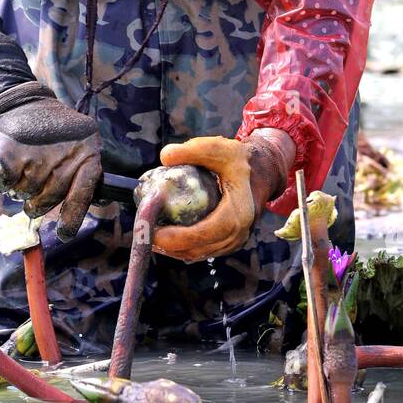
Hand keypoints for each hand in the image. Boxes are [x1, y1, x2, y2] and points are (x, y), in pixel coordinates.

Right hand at [0, 98, 101, 239]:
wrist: (22, 101)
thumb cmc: (52, 130)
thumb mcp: (78, 144)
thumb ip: (83, 173)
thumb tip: (86, 207)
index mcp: (86, 151)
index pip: (83, 192)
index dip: (73, 216)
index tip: (64, 234)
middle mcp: (64, 152)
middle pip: (50, 197)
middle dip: (40, 201)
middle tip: (34, 192)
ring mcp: (37, 153)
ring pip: (27, 193)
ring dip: (22, 189)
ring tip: (24, 168)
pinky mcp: (11, 152)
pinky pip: (8, 183)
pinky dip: (5, 180)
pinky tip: (10, 165)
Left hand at [153, 129, 295, 262]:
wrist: (260, 174)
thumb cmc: (239, 161)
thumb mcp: (221, 148)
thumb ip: (194, 149)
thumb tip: (165, 156)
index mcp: (238, 213)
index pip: (205, 233)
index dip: (179, 238)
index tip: (155, 233)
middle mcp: (238, 233)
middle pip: (198, 249)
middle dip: (169, 246)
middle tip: (143, 234)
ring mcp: (233, 241)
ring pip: (198, 254)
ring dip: (173, 250)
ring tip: (149, 236)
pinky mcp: (227, 243)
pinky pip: (202, 251)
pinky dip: (182, 248)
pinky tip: (164, 238)